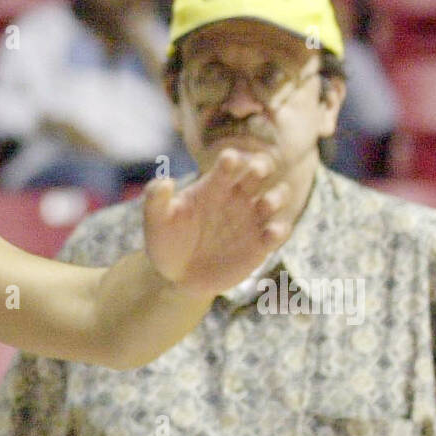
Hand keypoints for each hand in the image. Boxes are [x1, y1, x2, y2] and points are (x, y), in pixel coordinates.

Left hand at [143, 149, 290, 296]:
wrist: (177, 277)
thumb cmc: (167, 242)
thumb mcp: (156, 222)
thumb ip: (156, 200)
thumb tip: (165, 181)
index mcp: (215, 184)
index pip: (229, 162)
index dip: (231, 158)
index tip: (227, 160)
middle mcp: (238, 196)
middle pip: (260, 170)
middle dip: (261, 166)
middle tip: (255, 171)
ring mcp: (251, 219)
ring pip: (278, 196)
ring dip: (277, 196)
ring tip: (265, 204)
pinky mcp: (260, 244)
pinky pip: (279, 231)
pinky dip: (279, 229)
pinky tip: (270, 233)